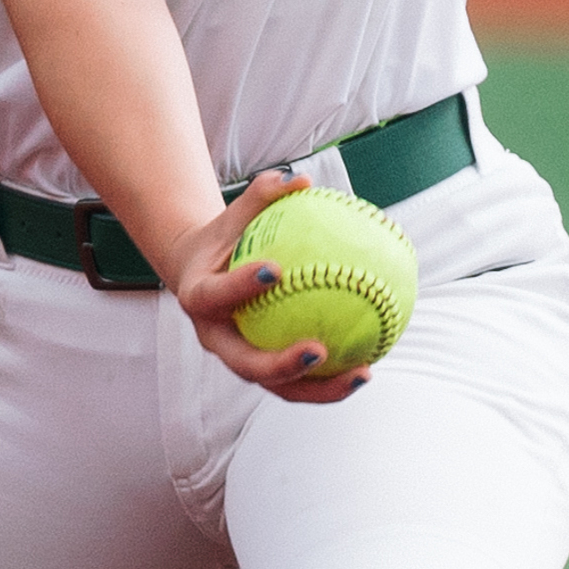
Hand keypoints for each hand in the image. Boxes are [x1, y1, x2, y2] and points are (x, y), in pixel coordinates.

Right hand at [165, 169, 371, 404]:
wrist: (201, 273)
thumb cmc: (225, 237)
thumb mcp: (235, 214)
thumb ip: (263, 194)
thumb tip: (303, 179)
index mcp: (199, 298)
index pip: (217, 296)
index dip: (242, 287)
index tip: (275, 269)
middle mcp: (216, 339)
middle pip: (246, 364)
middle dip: (282, 364)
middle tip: (320, 349)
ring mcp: (239, 360)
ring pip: (279, 387)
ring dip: (320, 388)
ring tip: (363, 372)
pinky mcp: (262, 372)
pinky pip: (298, 383)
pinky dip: (331, 380)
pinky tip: (368, 366)